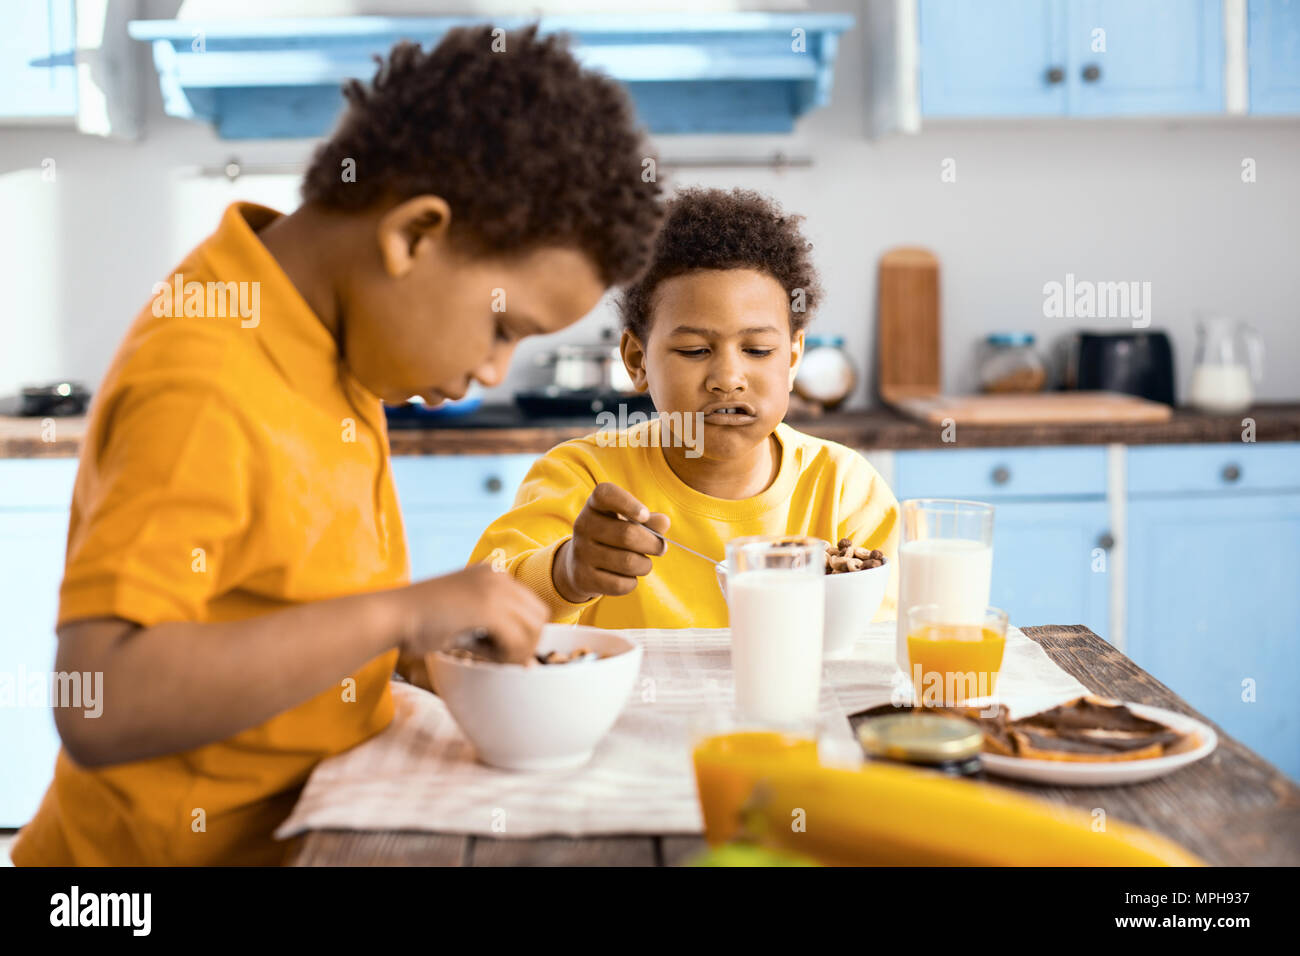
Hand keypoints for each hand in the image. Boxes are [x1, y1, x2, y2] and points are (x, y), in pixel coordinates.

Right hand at [395, 564, 547, 678]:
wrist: (391, 615)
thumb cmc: (419, 622)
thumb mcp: (463, 614)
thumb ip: (494, 627)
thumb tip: (527, 659)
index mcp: (493, 573)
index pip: (532, 606)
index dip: (523, 633)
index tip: (500, 648)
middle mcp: (498, 576)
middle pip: (540, 616)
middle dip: (526, 643)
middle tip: (499, 658)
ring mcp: (495, 589)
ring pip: (534, 629)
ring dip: (517, 651)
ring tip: (489, 657)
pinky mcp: (488, 608)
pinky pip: (518, 640)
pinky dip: (506, 656)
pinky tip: (482, 655)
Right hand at [554, 482, 668, 602]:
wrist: (578, 565)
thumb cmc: (612, 538)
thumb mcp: (628, 523)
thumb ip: (649, 521)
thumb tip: (664, 522)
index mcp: (595, 505)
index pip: (605, 494)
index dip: (627, 503)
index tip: (645, 515)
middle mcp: (583, 525)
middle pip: (628, 534)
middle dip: (653, 544)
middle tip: (660, 548)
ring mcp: (580, 552)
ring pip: (628, 562)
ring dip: (645, 565)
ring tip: (643, 563)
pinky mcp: (582, 577)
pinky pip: (620, 584)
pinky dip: (632, 582)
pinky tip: (628, 577)